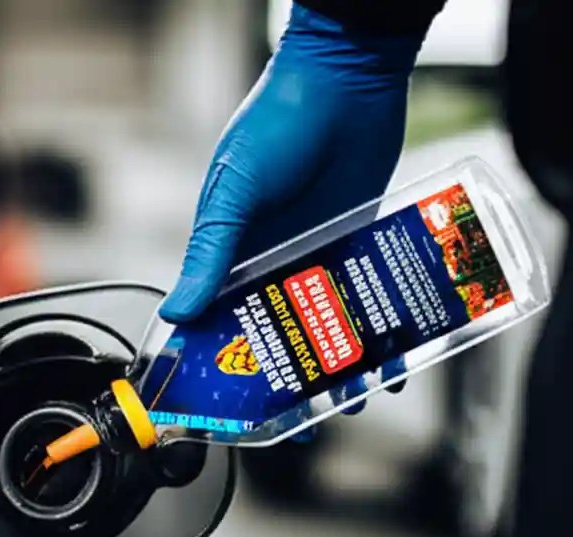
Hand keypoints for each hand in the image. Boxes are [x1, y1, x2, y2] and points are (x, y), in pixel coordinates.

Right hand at [160, 6, 428, 416]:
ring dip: (337, 363)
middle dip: (284, 379)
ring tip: (351, 403)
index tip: (220, 409)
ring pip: (324, 324)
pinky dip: (379, 332)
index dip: (215, 364)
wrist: (347, 78)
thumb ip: (211, 252)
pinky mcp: (357, 242)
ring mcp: (316, 254)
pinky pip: (365, 299)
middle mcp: (269, 260)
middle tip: (299, 422)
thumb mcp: (235, 192)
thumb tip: (178, 310)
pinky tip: (395, 364)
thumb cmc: (276, 125)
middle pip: (274, 333)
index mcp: (227, 252)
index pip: (212, 320)